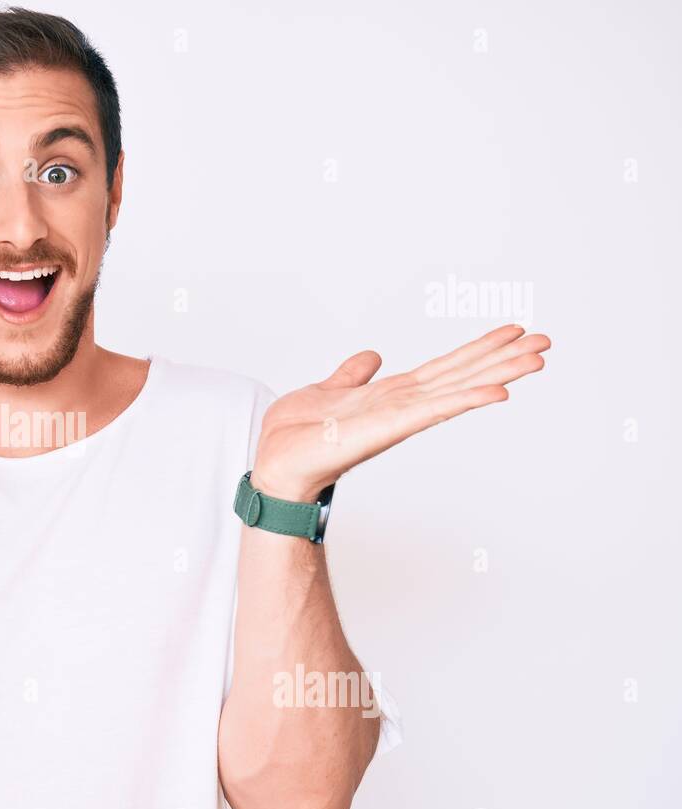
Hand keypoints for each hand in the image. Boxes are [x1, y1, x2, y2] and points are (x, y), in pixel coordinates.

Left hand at [250, 323, 550, 500]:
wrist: (273, 464)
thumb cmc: (296, 436)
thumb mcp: (327, 391)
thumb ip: (351, 375)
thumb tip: (372, 356)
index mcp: (391, 396)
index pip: (444, 369)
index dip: (478, 350)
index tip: (513, 332)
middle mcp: (402, 406)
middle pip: (462, 376)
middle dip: (503, 358)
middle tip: (545, 341)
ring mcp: (398, 418)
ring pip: (458, 389)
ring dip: (498, 373)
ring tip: (537, 357)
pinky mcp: (386, 428)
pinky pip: (433, 411)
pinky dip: (464, 401)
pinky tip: (497, 393)